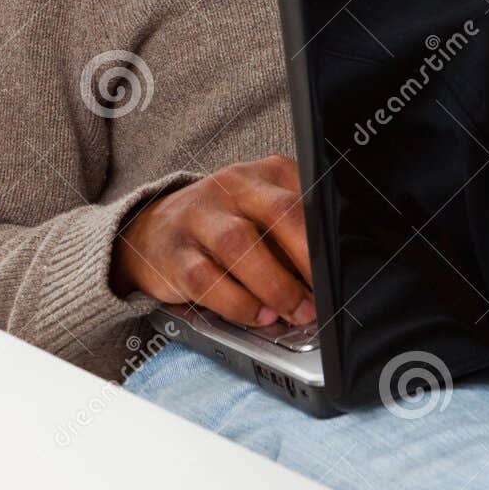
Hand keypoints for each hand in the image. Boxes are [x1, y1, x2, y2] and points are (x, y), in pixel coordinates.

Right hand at [111, 154, 315, 327]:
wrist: (150, 230)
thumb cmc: (222, 225)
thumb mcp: (261, 214)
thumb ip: (294, 235)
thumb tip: (331, 277)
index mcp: (263, 174)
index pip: (304, 198)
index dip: (326, 240)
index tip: (339, 273)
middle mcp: (231, 187)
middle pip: (279, 212)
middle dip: (307, 260)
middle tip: (321, 297)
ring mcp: (199, 217)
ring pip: (240, 244)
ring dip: (274, 285)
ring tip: (292, 312)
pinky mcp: (174, 254)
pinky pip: (206, 280)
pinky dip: (237, 303)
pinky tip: (257, 315)